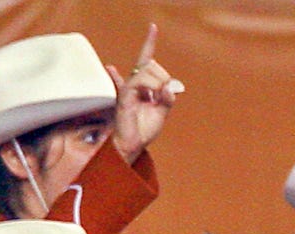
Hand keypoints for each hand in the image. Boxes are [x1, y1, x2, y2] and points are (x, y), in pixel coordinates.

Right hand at [107, 25, 180, 164]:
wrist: (133, 144)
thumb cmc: (144, 129)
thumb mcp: (162, 112)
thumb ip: (167, 99)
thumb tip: (170, 87)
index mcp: (143, 85)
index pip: (145, 59)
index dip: (149, 43)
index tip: (153, 27)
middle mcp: (133, 83)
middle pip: (151, 64)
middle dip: (163, 76)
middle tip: (163, 95)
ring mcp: (128, 88)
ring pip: (146, 71)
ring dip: (158, 83)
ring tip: (156, 98)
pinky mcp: (125, 95)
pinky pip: (139, 82)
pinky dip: (151, 87)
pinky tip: (151, 96)